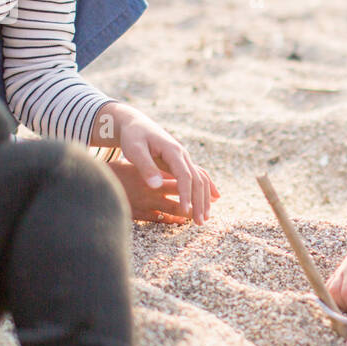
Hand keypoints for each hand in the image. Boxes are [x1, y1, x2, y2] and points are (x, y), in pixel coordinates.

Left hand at [94, 103, 219, 224]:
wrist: (136, 123)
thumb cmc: (133, 137)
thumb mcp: (134, 150)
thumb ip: (146, 167)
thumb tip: (157, 186)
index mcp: (173, 151)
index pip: (185, 176)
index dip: (186, 194)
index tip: (186, 211)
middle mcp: (183, 155)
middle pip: (197, 180)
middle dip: (200, 202)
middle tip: (199, 222)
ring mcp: (184, 159)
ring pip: (200, 180)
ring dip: (204, 199)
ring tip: (204, 218)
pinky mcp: (181, 163)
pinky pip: (198, 177)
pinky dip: (206, 189)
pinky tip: (214, 199)